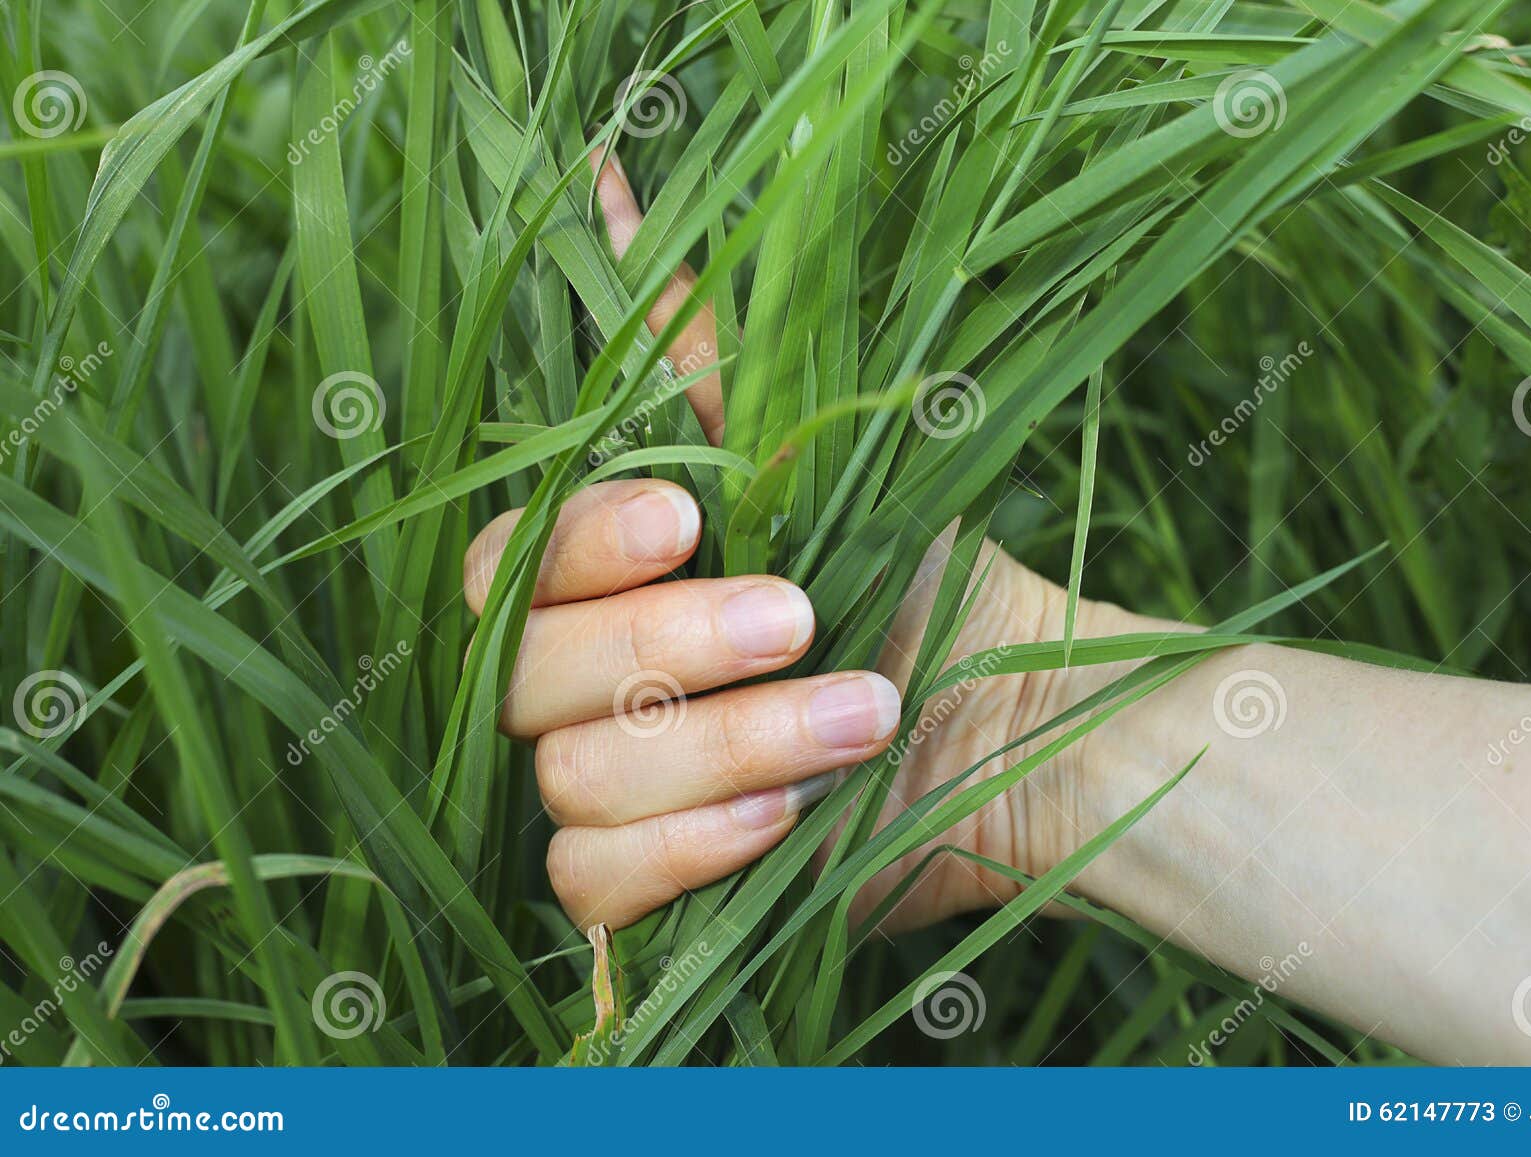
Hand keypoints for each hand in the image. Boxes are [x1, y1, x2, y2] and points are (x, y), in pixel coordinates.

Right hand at [465, 152, 1108, 930]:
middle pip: (523, 674)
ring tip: (866, 715)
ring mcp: (603, 784)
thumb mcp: (813, 450)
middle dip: (672, 646)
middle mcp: (578, 680)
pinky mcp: (643, 879)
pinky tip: (785, 821)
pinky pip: (589, 885)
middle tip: (807, 617)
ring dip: (724, 747)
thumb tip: (613, 185)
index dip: (584, 544)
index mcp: (600, 578)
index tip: (694, 518)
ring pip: (570, 782)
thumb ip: (701, 348)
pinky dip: (681, 852)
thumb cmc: (907, 570)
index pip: (510, 562)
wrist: (1009, 710)